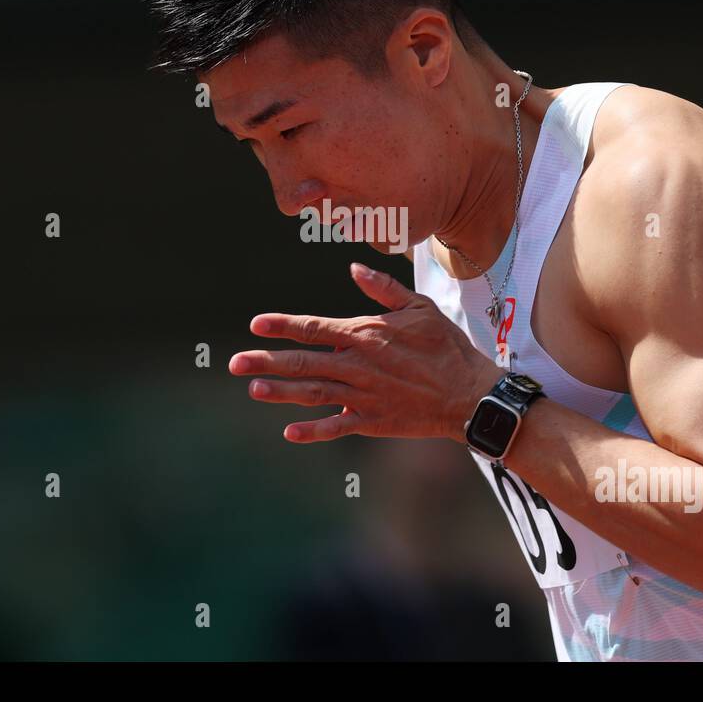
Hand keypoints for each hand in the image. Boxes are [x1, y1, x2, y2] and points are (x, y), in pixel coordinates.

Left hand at [228, 262, 505, 443]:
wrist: (469, 394)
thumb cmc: (446, 346)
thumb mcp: (418, 307)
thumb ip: (383, 289)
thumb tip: (353, 269)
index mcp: (365, 334)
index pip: (314, 328)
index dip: (283, 326)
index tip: (256, 324)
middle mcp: (357, 364)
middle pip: (303, 362)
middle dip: (266, 360)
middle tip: (233, 362)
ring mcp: (363, 395)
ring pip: (313, 393)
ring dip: (281, 391)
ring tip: (253, 388)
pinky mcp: (372, 420)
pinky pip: (336, 426)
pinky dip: (313, 430)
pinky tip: (289, 433)